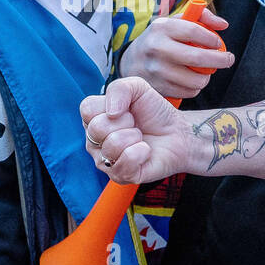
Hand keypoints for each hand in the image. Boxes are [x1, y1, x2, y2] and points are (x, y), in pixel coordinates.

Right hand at [80, 77, 194, 184]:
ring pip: (112, 145)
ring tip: (140, 138)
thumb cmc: (154, 113)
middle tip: (135, 124)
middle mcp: (94, 141)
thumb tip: (110, 113)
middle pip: (97, 128)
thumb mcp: (138, 88)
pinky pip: (125, 162)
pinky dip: (141, 152)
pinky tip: (144, 151)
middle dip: (125, 122)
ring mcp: (105, 160)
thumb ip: (119, 88)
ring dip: (135, 137)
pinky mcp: (120, 176)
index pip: (87, 109)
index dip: (111, 105)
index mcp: (93, 119)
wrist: (177, 133)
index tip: (126, 109)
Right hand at [119, 9, 230, 99]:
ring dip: (206, 77)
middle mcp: (156, 47)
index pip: (194, 31)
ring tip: (205, 71)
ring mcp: (155, 70)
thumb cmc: (161, 39)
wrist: (131, 61)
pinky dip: (194, 88)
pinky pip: (187, 92)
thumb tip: (224, 25)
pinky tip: (191, 80)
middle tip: (228, 60)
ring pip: (195, 79)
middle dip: (220, 60)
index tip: (219, 44)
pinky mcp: (156, 87)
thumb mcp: (175, 22)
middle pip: (197, 58)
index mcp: (161, 27)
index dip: (212, 39)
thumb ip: (201, 17)